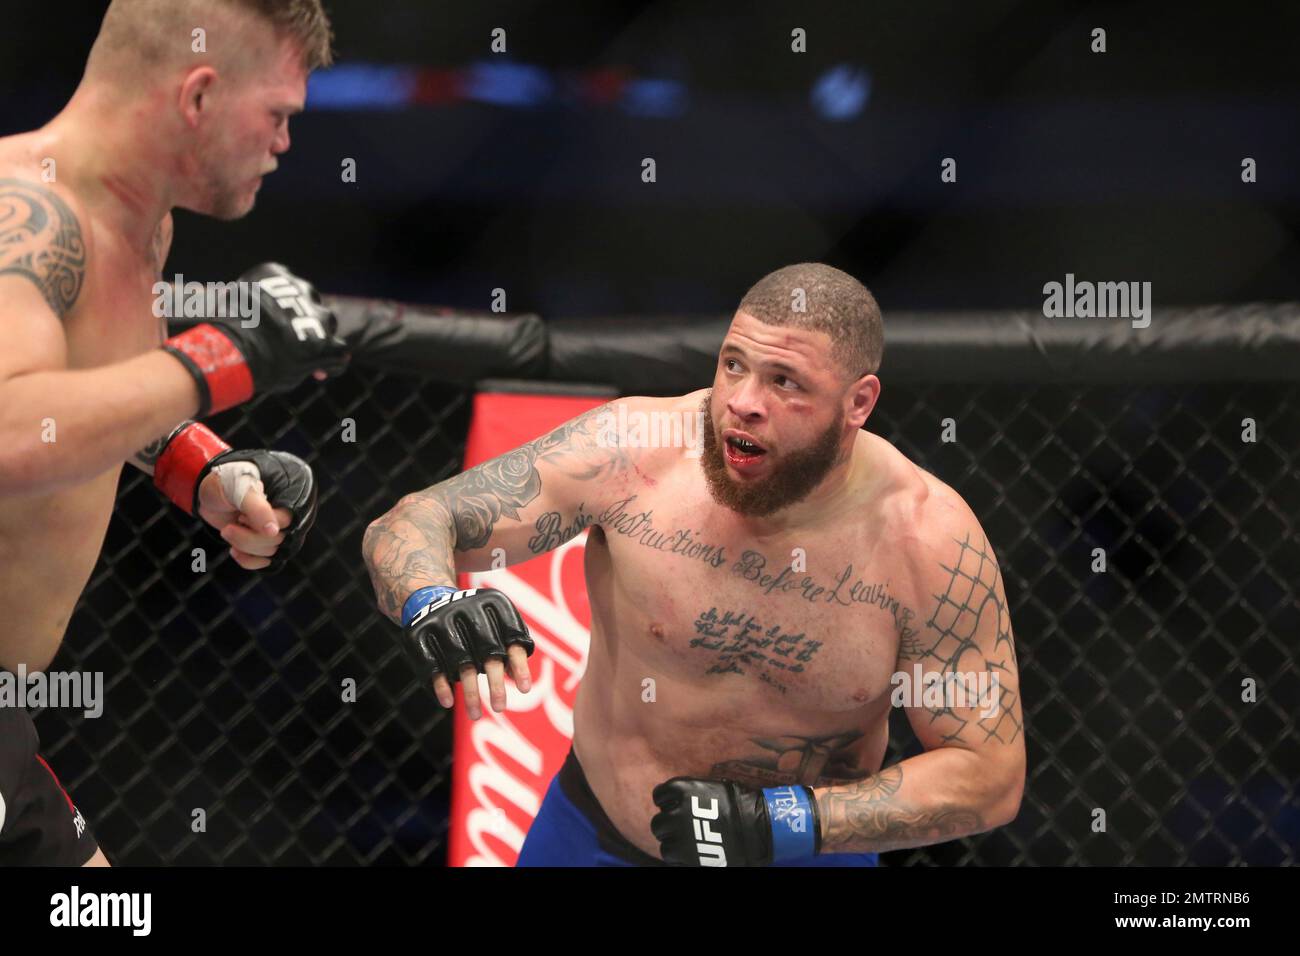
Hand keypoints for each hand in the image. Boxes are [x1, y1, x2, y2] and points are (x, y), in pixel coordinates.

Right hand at [162, 263, 347, 414]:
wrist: (233, 349)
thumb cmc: (218, 328)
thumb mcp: (221, 303)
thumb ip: (232, 300)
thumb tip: (218, 294)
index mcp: (273, 274)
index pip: (286, 284)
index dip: (282, 304)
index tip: (274, 322)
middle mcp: (299, 289)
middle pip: (310, 299)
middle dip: (303, 317)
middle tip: (290, 338)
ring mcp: (314, 314)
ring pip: (326, 323)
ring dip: (318, 337)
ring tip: (304, 355)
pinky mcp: (324, 342)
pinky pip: (337, 352)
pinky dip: (331, 362)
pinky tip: (320, 372)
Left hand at [196, 449, 317, 572]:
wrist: (210, 490)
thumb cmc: (227, 481)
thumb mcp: (239, 488)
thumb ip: (257, 508)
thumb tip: (273, 532)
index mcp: (294, 492)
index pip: (287, 520)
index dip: (261, 524)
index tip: (241, 516)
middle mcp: (294, 511)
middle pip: (281, 539)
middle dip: (249, 538)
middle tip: (228, 528)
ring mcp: (282, 528)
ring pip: (273, 552)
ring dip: (245, 546)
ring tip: (229, 531)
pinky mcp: (269, 542)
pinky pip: (267, 562)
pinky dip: (249, 560)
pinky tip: (234, 550)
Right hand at [401, 587, 533, 719]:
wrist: (430, 600)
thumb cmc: (476, 623)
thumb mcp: (496, 627)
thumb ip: (510, 648)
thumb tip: (521, 681)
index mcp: (494, 602)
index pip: (512, 637)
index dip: (519, 665)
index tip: (524, 690)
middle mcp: (468, 607)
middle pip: (487, 651)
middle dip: (495, 683)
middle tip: (501, 707)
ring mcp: (441, 619)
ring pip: (460, 661)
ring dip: (469, 692)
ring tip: (475, 715)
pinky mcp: (418, 632)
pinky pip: (431, 663)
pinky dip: (440, 684)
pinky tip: (448, 703)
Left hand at [650, 777, 822, 866]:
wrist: (758, 828)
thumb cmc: (741, 804)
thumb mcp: (714, 788)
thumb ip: (692, 795)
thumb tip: (679, 800)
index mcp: (682, 790)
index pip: (660, 795)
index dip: (667, 802)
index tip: (674, 806)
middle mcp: (676, 813)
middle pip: (658, 823)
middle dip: (668, 826)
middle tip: (681, 828)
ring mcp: (681, 837)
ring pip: (664, 845)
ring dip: (673, 844)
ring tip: (688, 844)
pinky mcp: (687, 858)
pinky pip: (673, 860)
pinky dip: (680, 858)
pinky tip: (691, 854)